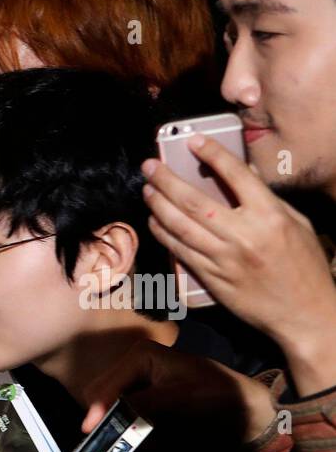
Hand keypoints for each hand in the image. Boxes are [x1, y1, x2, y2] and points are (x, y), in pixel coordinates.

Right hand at [80, 340, 276, 443]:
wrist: (242, 404)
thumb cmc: (216, 393)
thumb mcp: (178, 397)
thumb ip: (142, 404)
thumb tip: (109, 416)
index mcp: (140, 355)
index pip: (106, 384)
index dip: (96, 408)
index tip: (88, 431)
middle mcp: (133, 364)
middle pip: (100, 391)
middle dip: (100, 413)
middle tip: (100, 436)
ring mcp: (136, 379)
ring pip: (107, 402)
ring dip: (110, 419)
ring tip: (114, 435)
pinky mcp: (141, 394)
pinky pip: (120, 409)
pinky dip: (121, 421)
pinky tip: (130, 430)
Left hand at [143, 137, 335, 392]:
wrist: (304, 312)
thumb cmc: (304, 265)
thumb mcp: (296, 224)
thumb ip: (267, 201)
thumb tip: (241, 177)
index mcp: (269, 215)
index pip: (235, 176)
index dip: (211, 154)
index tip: (192, 140)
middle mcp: (243, 235)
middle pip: (194, 202)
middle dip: (166, 181)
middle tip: (149, 167)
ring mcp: (224, 259)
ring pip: (180, 227)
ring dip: (158, 206)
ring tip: (147, 190)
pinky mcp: (211, 279)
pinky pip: (180, 252)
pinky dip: (164, 235)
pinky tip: (154, 222)